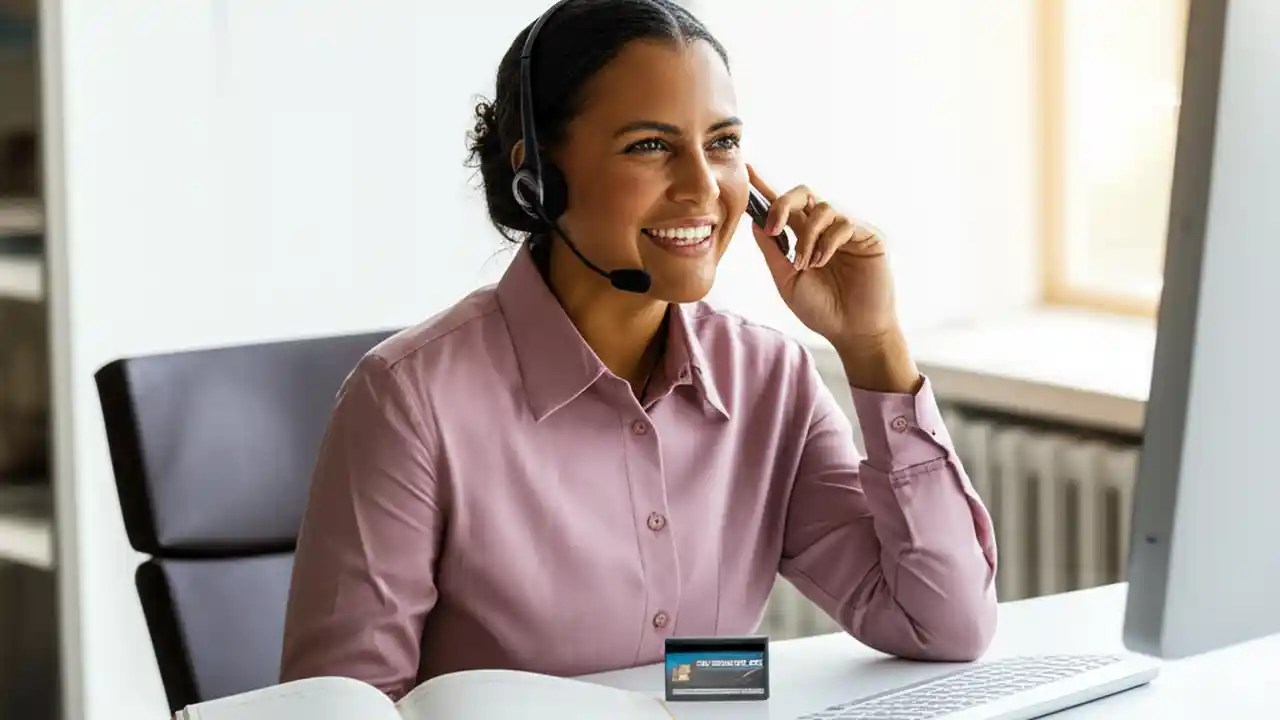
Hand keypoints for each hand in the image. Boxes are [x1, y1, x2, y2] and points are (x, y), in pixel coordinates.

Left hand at [747, 164, 899, 347]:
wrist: (853, 333)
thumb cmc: (822, 310)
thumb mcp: (787, 280)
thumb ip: (773, 251)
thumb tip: (754, 221)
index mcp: (805, 237)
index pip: (784, 206)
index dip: (765, 188)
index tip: (747, 170)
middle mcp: (826, 228)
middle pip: (804, 192)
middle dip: (783, 203)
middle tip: (773, 227)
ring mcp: (849, 230)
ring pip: (822, 208)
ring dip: (807, 236)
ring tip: (806, 264)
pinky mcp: (870, 236)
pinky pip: (844, 224)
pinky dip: (827, 242)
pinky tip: (822, 262)